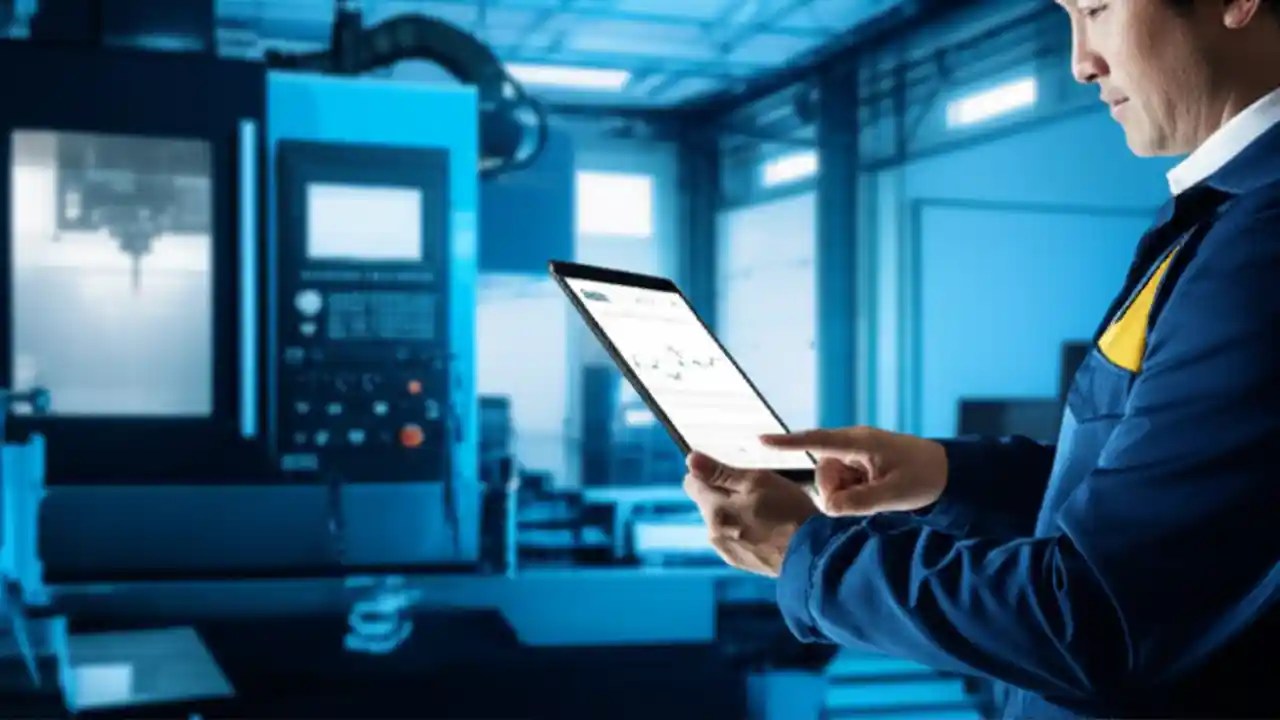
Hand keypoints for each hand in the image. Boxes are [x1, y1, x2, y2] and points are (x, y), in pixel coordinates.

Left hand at [682, 451, 820, 577]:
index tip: (730, 471)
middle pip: (707, 502)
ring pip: (722, 520)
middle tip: (756, 490)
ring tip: (766, 510)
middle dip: (725, 493)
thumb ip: (720, 472)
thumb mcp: (756, 481)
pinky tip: (768, 528)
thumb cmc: (786, 512)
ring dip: (736, 512)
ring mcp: (726, 549)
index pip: (691, 482)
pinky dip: (746, 530)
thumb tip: (691, 460)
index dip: (708, 472)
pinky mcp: (742, 561)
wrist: (811, 554)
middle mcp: (713, 532)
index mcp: (713, 509)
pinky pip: (736, 537)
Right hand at [759, 427, 947, 516]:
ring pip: (831, 482)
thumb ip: (859, 502)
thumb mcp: (893, 495)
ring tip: (877, 495)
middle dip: (838, 492)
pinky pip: (842, 484)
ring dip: (848, 495)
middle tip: (870, 499)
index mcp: (859, 443)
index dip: (788, 443)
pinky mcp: (858, 464)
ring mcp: (854, 454)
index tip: (761, 440)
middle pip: (823, 473)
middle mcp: (852, 444)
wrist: (948, 472)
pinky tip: (875, 493)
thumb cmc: (924, 478)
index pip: (817, 441)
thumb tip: (828, 507)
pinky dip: (854, 493)